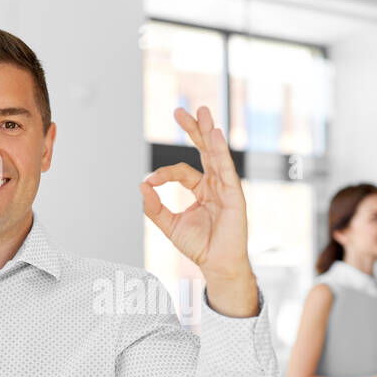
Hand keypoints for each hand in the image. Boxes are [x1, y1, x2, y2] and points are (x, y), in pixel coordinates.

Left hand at [139, 106, 251, 280]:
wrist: (216, 265)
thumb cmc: (200, 246)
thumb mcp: (170, 225)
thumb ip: (155, 207)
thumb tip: (142, 186)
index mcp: (201, 189)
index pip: (182, 171)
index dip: (164, 173)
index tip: (150, 182)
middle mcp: (215, 184)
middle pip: (204, 151)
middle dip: (194, 130)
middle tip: (180, 111)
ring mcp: (225, 187)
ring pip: (216, 154)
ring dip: (208, 132)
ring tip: (203, 112)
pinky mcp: (234, 195)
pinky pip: (226, 168)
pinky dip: (220, 151)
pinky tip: (215, 134)